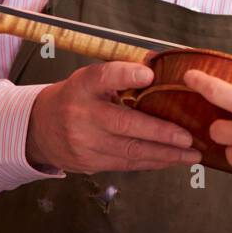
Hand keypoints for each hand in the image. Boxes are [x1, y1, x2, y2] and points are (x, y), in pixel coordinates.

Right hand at [26, 61, 201, 173]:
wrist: (40, 128)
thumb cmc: (79, 97)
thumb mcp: (91, 79)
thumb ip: (122, 75)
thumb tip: (162, 67)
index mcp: (83, 85)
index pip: (103, 77)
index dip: (125, 74)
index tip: (149, 74)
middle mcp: (81, 114)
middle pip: (123, 124)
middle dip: (159, 132)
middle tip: (188, 137)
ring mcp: (83, 142)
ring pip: (129, 150)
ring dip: (165, 154)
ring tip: (192, 154)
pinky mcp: (88, 162)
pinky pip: (126, 164)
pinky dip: (153, 162)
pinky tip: (173, 160)